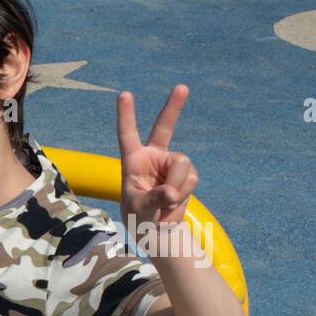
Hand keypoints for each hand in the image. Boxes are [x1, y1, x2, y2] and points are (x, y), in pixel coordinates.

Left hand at [117, 85, 198, 228]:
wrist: (157, 228)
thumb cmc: (138, 216)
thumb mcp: (140, 209)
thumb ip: (154, 198)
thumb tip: (172, 192)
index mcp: (133, 160)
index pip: (128, 134)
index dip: (126, 115)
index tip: (124, 94)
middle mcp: (153, 156)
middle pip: (164, 127)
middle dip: (174, 107)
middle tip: (182, 87)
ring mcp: (171, 163)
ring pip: (182, 165)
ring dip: (177, 186)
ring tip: (165, 202)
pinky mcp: (187, 173)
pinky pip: (191, 178)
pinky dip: (184, 192)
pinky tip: (175, 201)